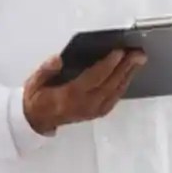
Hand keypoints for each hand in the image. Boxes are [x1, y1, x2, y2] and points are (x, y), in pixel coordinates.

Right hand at [23, 50, 146, 135]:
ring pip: (115, 92)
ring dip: (128, 76)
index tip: (119, 52)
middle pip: (110, 85)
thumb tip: (59, 59)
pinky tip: (128, 75)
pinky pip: (114, 99)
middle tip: (138, 54)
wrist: (36, 120)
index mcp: (69, 96)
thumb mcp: (34, 82)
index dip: (108, 64)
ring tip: (138, 61)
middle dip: (126, 68)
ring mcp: (92, 111)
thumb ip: (46, 70)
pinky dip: (123, 86)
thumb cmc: (37, 98)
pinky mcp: (95, 113)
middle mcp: (84, 105)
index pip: (93, 78)